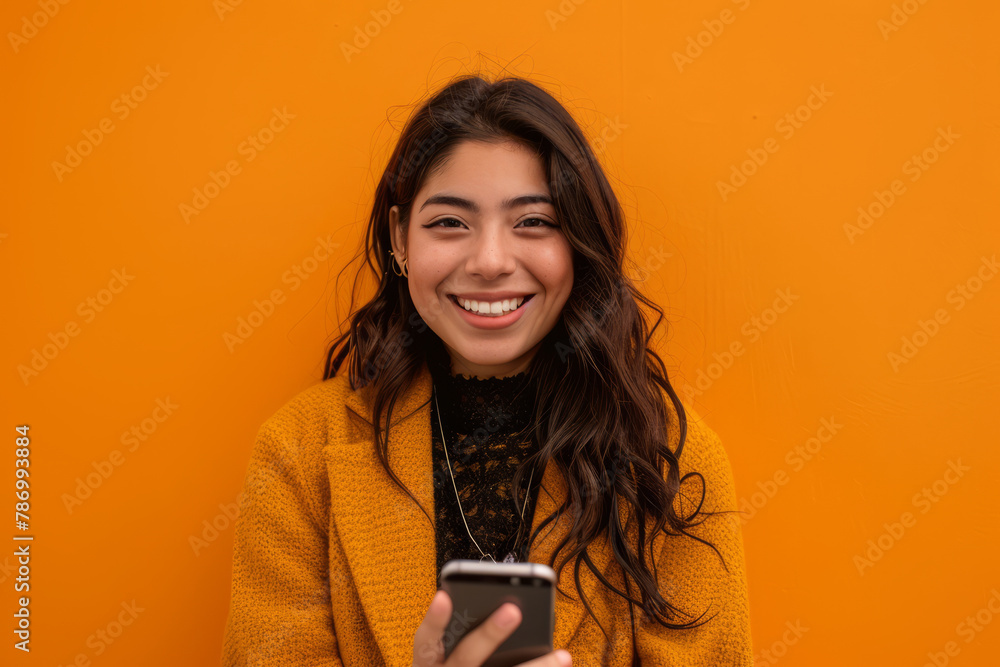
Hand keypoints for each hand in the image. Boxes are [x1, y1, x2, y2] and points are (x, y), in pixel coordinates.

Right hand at [412, 589, 570, 666]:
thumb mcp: (444, 658)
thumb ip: (464, 636)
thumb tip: (508, 608)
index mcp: (428, 665)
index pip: (425, 640)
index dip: (435, 619)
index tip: (444, 596)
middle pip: (466, 657)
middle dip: (490, 633)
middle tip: (513, 610)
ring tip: (563, 656)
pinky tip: (563, 665)